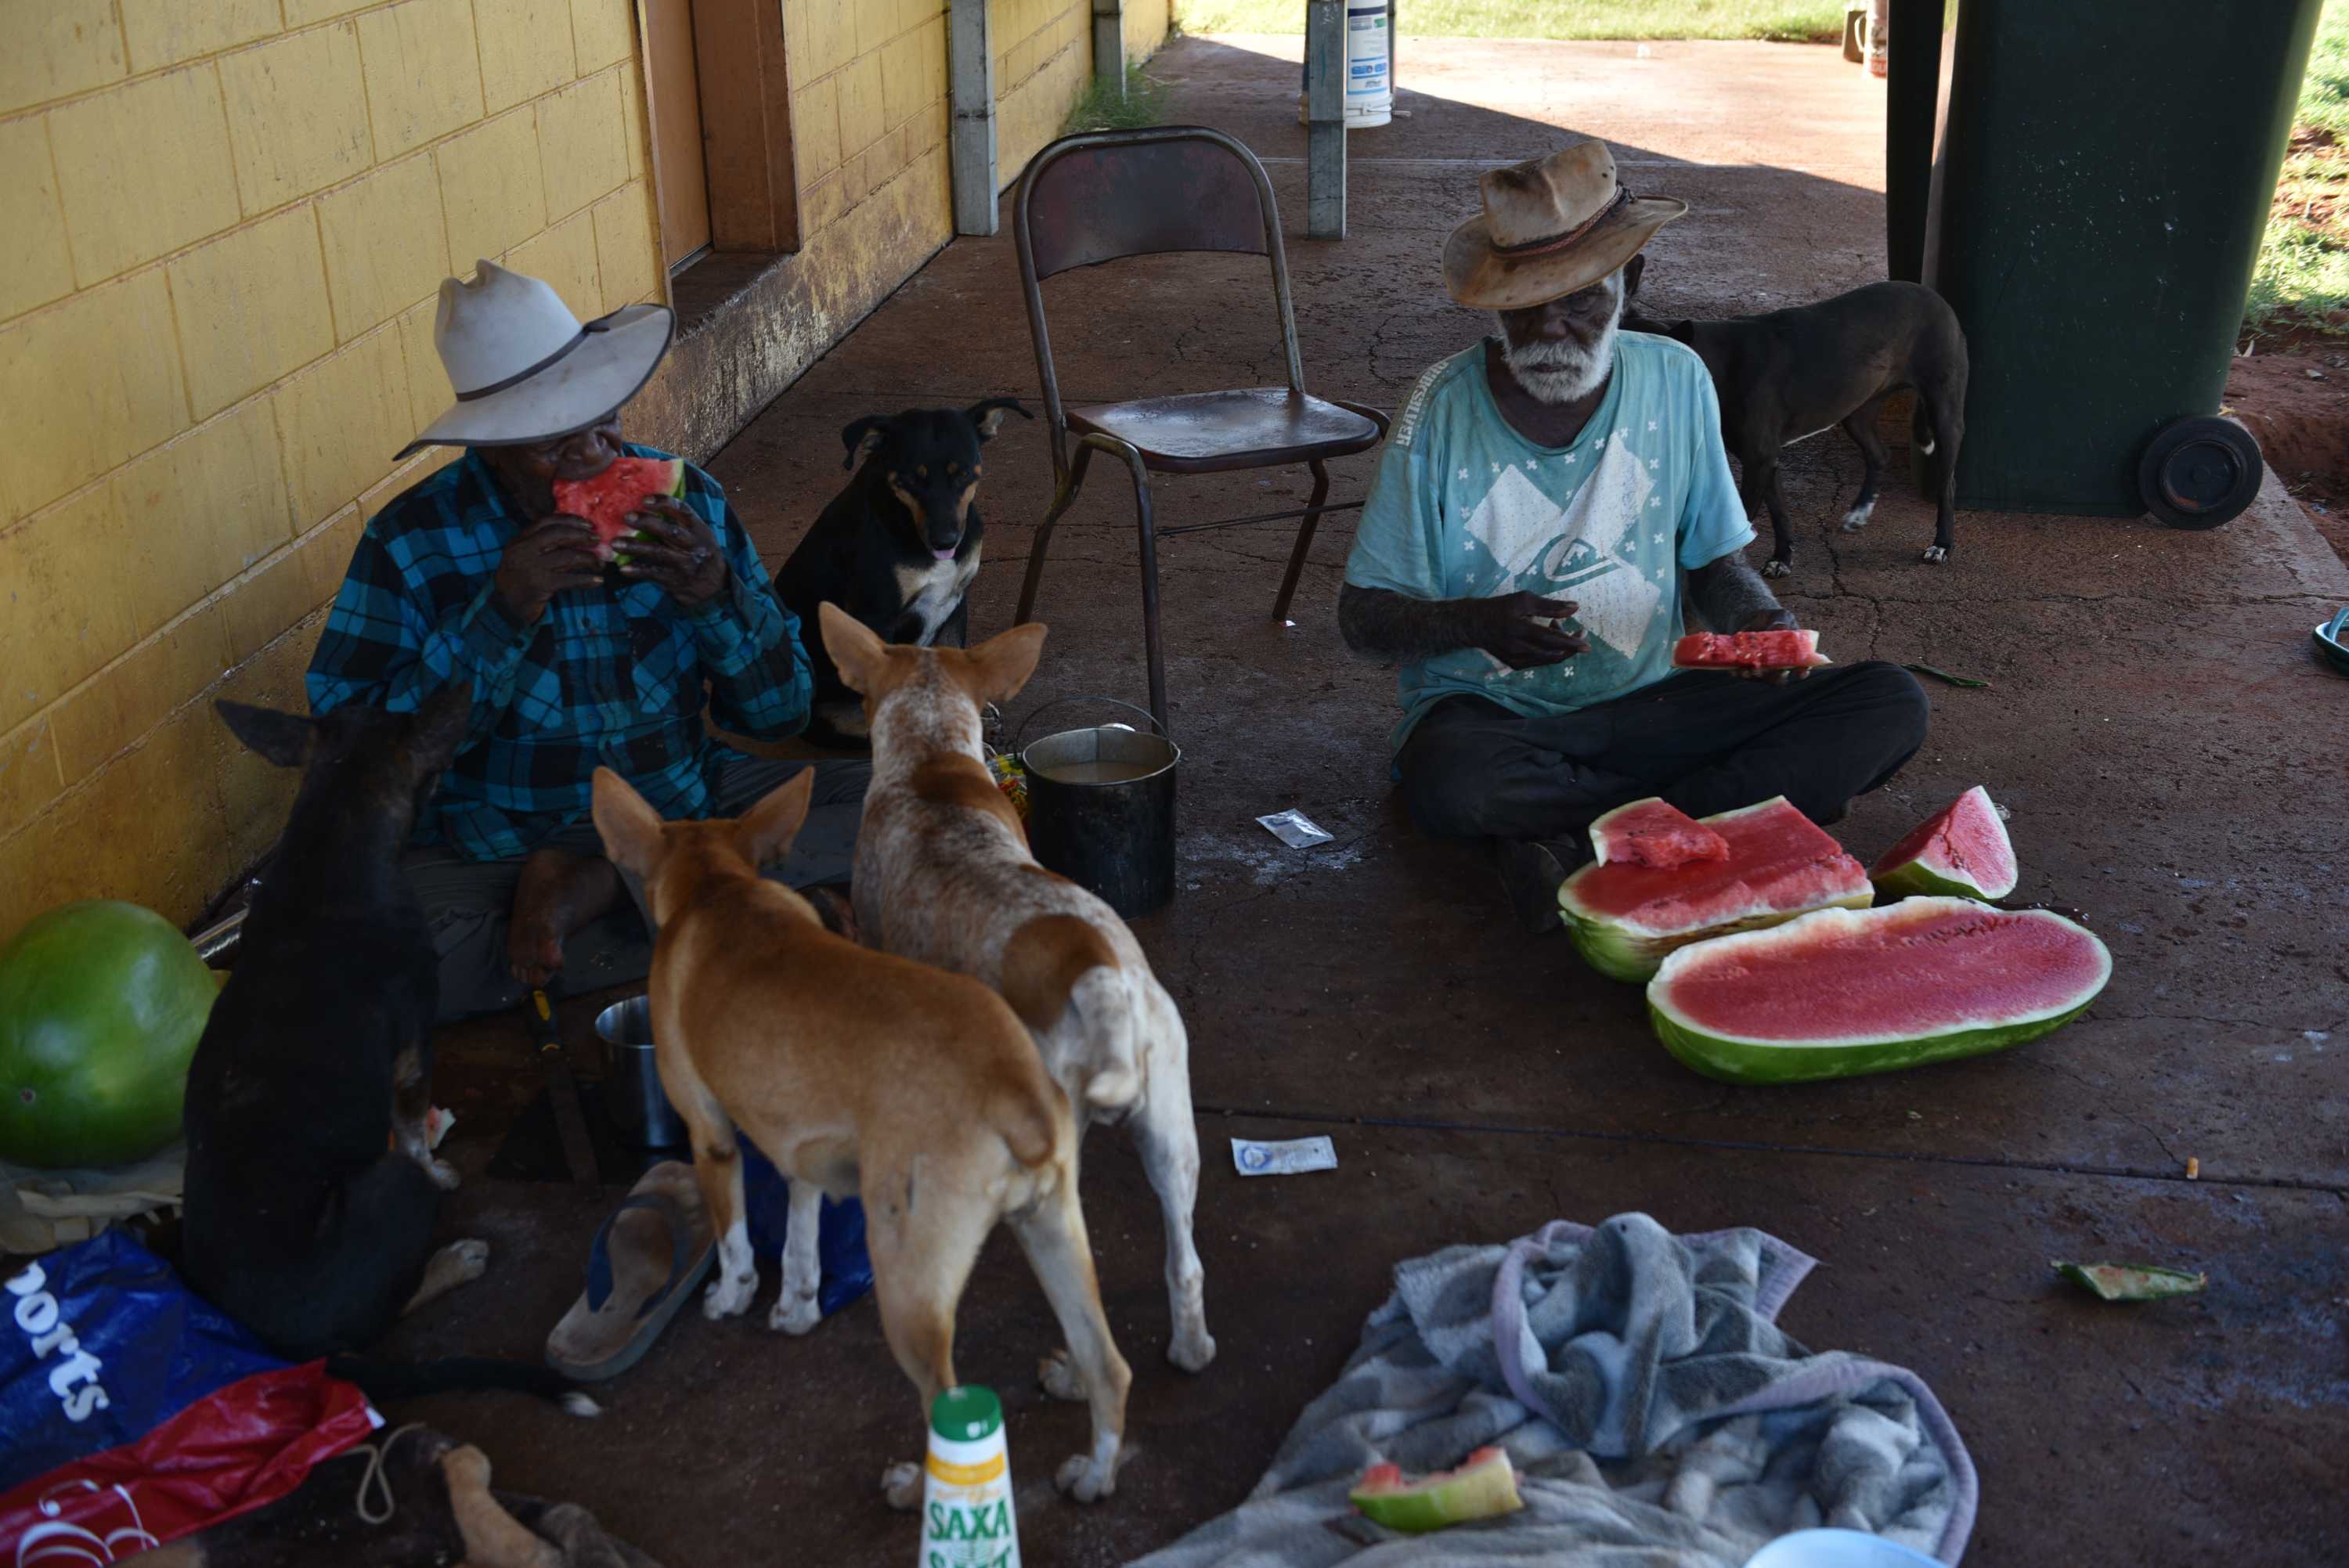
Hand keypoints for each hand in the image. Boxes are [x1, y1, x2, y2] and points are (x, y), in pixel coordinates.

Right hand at [493, 515, 603, 623]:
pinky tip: (598, 580)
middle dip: (581, 535)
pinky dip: (587, 580)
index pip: (546, 521)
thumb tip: (576, 534)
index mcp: (520, 540)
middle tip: (597, 539)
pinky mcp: (541, 585)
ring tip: (600, 564)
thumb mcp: (524, 556)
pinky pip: (570, 579)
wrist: (505, 606)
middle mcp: (524, 550)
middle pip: (558, 534)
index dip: (569, 520)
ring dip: (589, 559)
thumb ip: (541, 544)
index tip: (587, 524)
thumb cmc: (520, 579)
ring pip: (568, 557)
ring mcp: (532, 567)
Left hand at [618, 495, 727, 608]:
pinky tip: (623, 568)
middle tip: (627, 517)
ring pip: (659, 553)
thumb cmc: (701, 554)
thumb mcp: (700, 535)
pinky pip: (654, 574)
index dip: (664, 504)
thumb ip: (681, 522)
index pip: (683, 511)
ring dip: (636, 547)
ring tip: (616, 543)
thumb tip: (648, 502)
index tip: (645, 499)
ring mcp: (685, 564)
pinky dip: (638, 571)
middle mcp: (694, 546)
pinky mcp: (676, 580)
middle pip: (671, 532)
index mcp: (699, 530)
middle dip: (647, 523)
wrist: (715, 588)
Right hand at [1470, 591, 1587, 669]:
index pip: (1550, 639)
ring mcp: (1515, 660)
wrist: (1475, 625)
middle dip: (1570, 646)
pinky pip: (1540, 661)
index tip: (1587, 643)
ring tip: (1555, 626)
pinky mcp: (1515, 665)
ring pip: (1548, 659)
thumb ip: (1550, 605)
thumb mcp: (1523, 600)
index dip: (1570, 642)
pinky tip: (1546, 636)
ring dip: (1559, 646)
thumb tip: (1575, 607)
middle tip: (1580, 633)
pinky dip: (1549, 651)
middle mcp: (1516, 649)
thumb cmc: (1501, 608)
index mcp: (1518, 629)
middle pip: (1552, 653)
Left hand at [1737, 607, 1806, 683]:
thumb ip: (1782, 622)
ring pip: (1760, 678)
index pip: (1801, 667)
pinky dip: (1738, 672)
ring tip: (1746, 670)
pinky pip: (1743, 674)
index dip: (1802, 671)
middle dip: (1772, 677)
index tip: (1800, 673)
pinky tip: (1735, 668)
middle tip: (1766, 670)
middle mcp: (1779, 666)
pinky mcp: (1748, 668)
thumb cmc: (1773, 619)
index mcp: (1793, 655)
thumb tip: (1781, 626)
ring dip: (1753, 676)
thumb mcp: (1780, 616)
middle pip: (1778, 679)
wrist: (1753, 619)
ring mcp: (1763, 668)